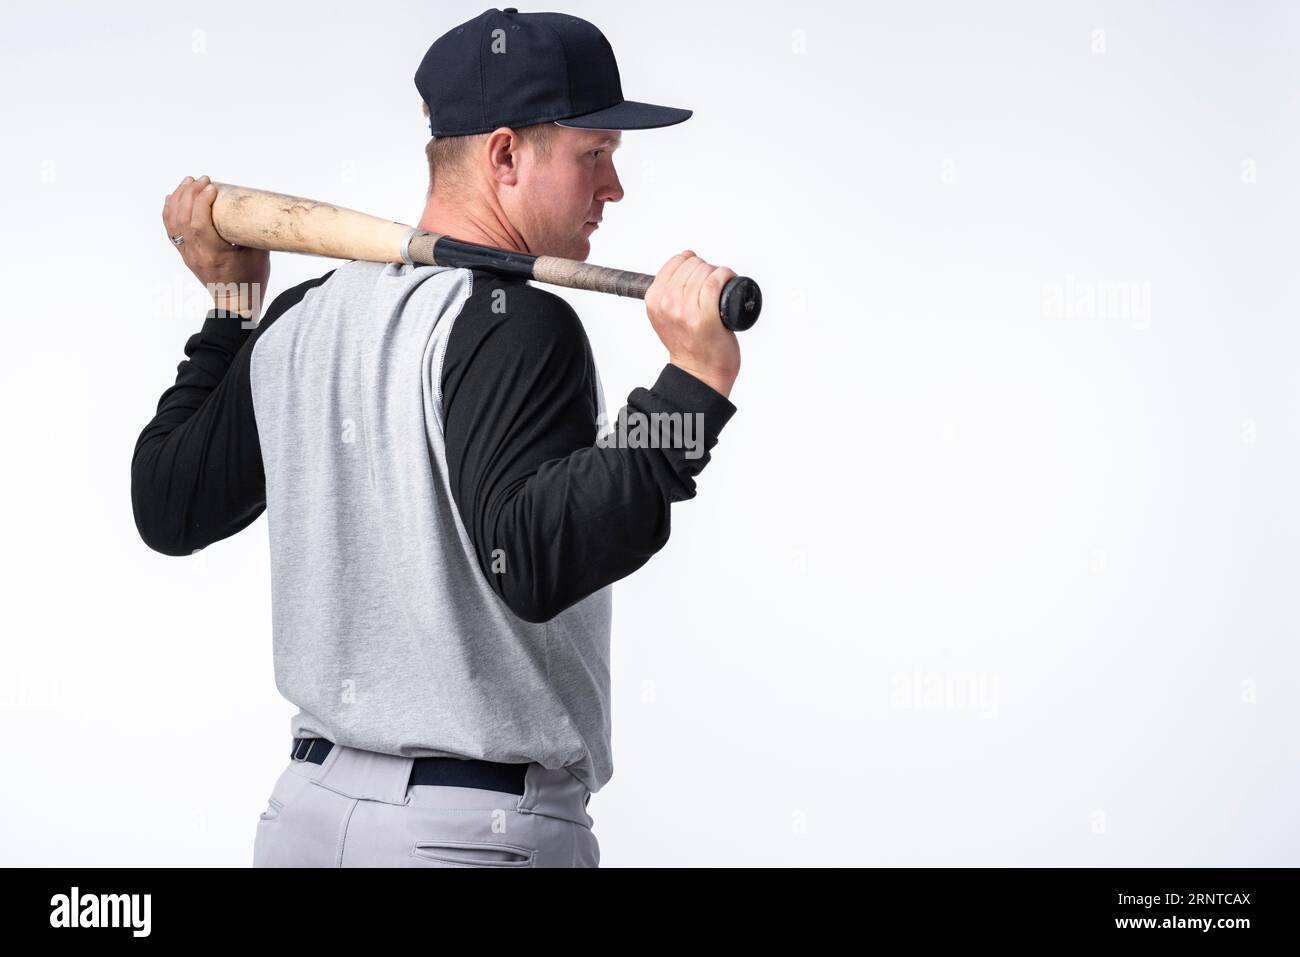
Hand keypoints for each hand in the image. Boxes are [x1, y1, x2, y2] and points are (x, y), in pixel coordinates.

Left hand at [163, 175, 269, 316]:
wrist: (235, 302)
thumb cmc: (251, 280)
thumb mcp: (259, 255)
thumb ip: (253, 231)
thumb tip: (254, 207)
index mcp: (215, 255)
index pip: (200, 224)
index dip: (202, 201)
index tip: (212, 186)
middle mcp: (197, 254)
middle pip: (183, 219)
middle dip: (191, 194)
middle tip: (203, 180)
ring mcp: (187, 254)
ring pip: (173, 221)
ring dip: (179, 198)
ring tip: (189, 182)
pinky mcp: (184, 254)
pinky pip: (170, 228)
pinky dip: (170, 210)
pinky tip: (175, 197)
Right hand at [644, 250, 740, 397]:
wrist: (699, 373)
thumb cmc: (688, 345)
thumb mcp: (665, 314)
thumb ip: (669, 290)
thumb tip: (687, 257)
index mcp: (654, 299)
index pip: (676, 262)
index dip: (692, 265)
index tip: (700, 277)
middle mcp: (667, 304)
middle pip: (693, 265)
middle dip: (706, 270)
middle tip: (712, 287)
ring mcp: (685, 310)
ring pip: (705, 271)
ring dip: (718, 273)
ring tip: (721, 289)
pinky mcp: (705, 317)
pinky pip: (716, 281)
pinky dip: (726, 276)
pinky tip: (729, 281)